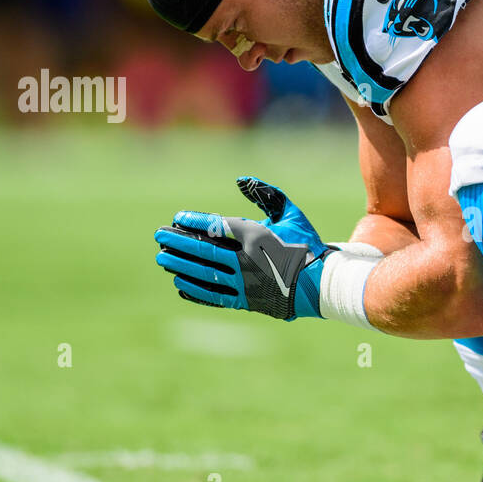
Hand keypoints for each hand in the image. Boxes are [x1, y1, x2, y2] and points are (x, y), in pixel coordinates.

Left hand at [154, 176, 332, 319]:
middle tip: (159, 237)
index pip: (217, 226)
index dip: (194, 221)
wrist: (322, 284)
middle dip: (178, 243)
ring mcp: (246, 283)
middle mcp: (247, 260)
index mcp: (257, 236)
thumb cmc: (306, 245)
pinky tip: (181, 284)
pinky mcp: (247, 301)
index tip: (177, 218)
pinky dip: (195, 290)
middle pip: (204, 250)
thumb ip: (266, 194)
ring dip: (181, 266)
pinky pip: (214, 295)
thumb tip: (241, 180)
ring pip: (205, 273)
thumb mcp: (290, 213)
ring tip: (163, 259)